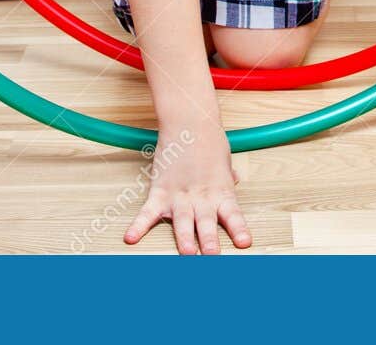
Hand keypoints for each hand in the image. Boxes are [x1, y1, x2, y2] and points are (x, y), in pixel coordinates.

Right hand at [122, 125, 252, 254]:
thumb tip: (235, 181)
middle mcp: (202, 197)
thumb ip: (227, 178)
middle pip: (206, 223)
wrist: (188, 121)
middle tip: (212, 255)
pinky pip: (148, 213)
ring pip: (183, 222)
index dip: (238, 229)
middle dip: (209, 241)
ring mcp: (180, 195)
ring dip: (185, 238)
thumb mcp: (224, 162)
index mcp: (221, 192)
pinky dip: (139, 226)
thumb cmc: (209, 141)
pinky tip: (131, 238)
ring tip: (188, 252)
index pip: (233, 215)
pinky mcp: (160, 191)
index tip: (244, 243)